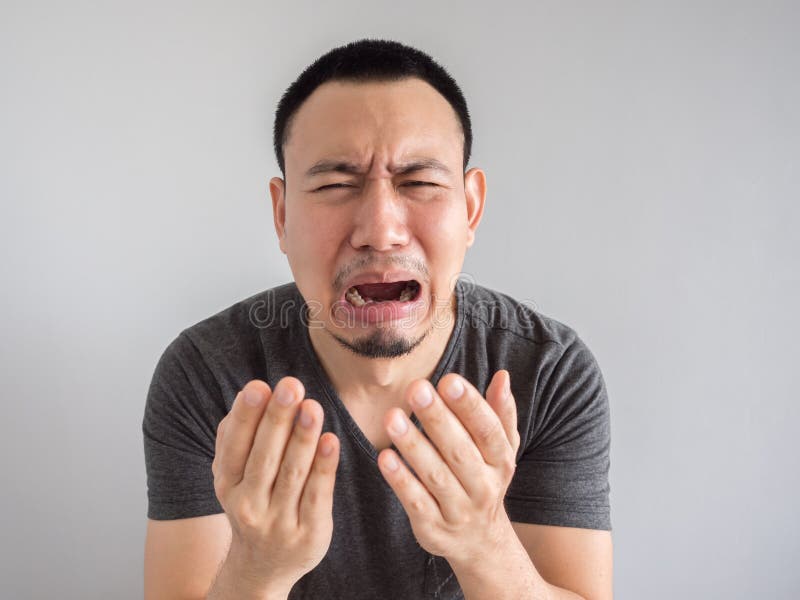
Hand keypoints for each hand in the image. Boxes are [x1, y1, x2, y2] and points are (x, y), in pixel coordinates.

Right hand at [211, 377, 340, 593]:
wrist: (263, 566)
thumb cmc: (253, 502)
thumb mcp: (233, 476)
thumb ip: (235, 436)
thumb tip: (246, 395)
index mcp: (228, 484)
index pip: (234, 446)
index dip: (246, 416)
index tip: (258, 386)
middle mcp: (249, 505)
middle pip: (264, 457)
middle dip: (277, 419)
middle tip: (291, 386)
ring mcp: (279, 522)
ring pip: (292, 473)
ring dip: (303, 438)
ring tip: (312, 406)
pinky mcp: (309, 534)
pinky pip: (318, 494)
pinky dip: (324, 466)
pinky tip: (331, 440)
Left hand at [377, 370, 519, 564]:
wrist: (481, 542)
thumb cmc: (485, 479)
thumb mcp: (501, 449)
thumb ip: (500, 412)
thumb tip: (502, 376)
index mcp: (501, 462)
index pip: (487, 430)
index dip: (470, 405)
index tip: (448, 380)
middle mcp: (484, 487)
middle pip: (460, 451)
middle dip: (437, 418)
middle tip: (416, 389)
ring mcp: (458, 510)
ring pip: (435, 476)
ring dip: (413, 446)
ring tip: (392, 417)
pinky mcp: (433, 528)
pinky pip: (416, 502)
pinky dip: (400, 481)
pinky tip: (385, 457)